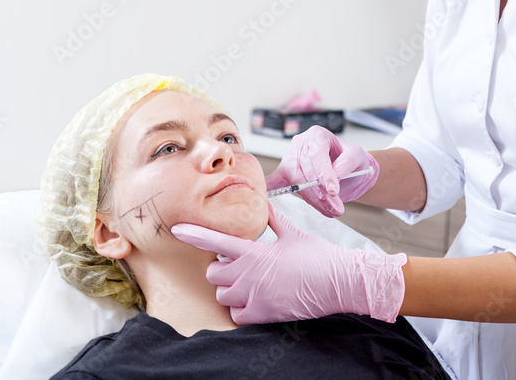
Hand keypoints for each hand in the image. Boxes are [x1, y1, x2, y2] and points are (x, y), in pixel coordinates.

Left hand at [171, 201, 405, 324]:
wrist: (338, 282)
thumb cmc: (317, 256)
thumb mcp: (292, 232)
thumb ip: (272, 218)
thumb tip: (263, 201)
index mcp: (254, 252)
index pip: (215, 241)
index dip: (194, 234)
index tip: (177, 229)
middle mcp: (249, 275)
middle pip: (213, 272)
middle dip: (222, 268)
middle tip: (239, 265)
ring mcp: (254, 296)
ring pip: (222, 294)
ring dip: (230, 289)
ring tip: (248, 283)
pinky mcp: (261, 314)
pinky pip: (235, 314)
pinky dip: (240, 308)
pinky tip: (254, 299)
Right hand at [265, 126, 378, 216]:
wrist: (346, 170)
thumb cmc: (349, 160)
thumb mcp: (358, 156)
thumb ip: (348, 162)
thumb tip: (336, 173)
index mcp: (317, 135)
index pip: (317, 154)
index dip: (324, 173)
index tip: (333, 191)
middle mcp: (300, 144)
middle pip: (304, 170)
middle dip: (320, 192)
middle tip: (336, 208)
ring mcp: (289, 159)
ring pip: (295, 181)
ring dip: (313, 199)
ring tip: (330, 210)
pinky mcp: (284, 173)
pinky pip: (275, 182)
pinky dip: (272, 190)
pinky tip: (269, 203)